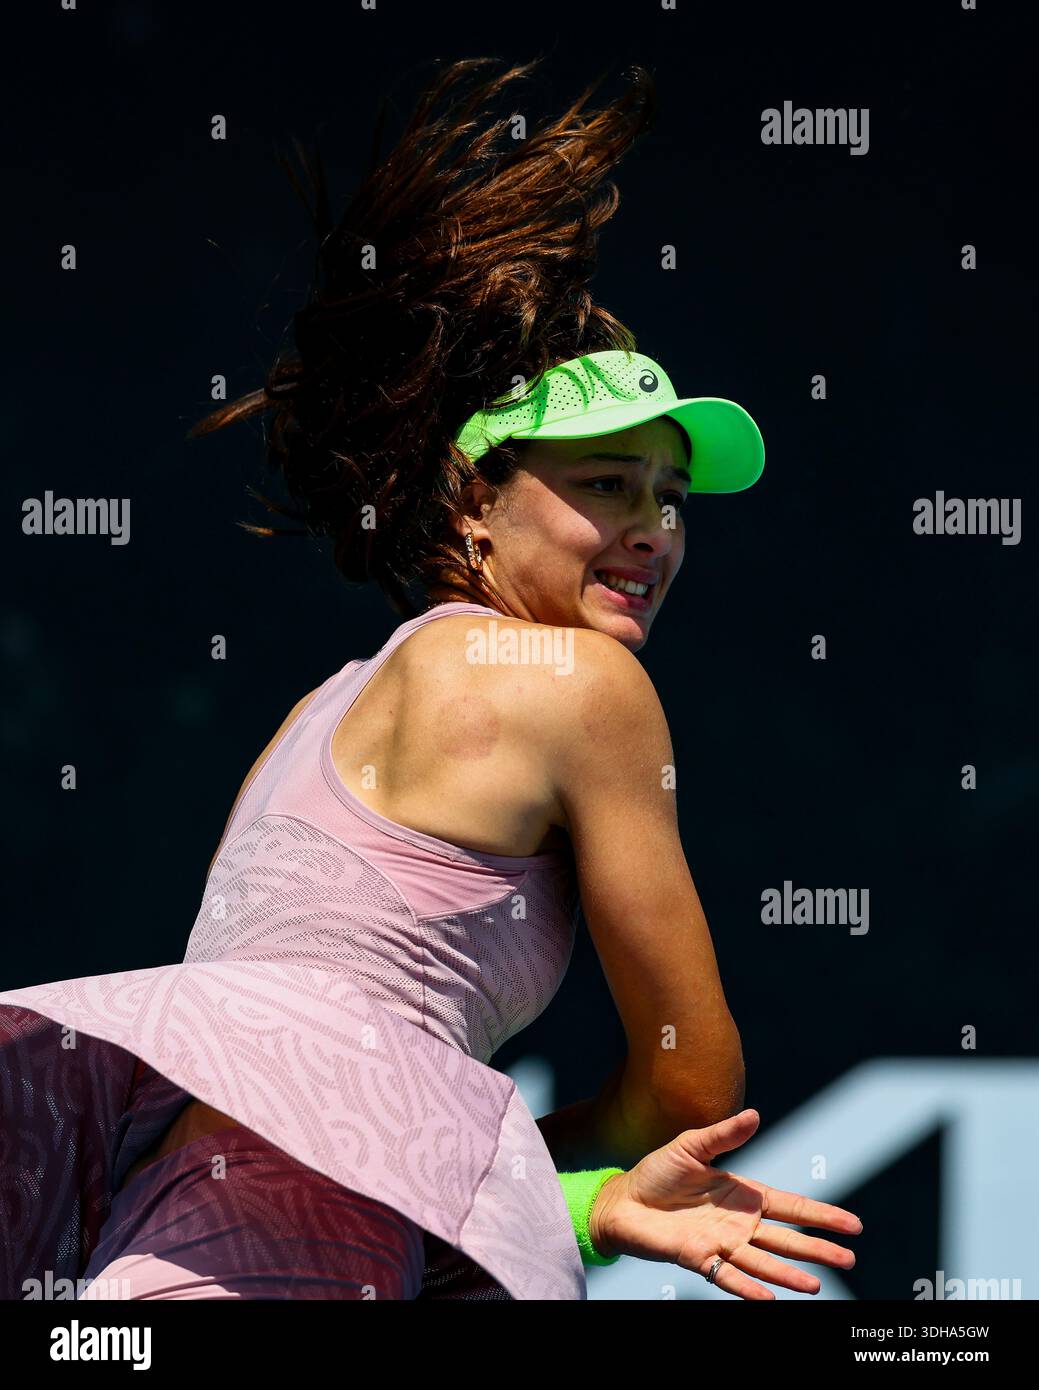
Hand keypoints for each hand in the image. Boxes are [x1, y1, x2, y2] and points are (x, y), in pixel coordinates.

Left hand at [588, 1108, 861, 1298]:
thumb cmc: (658, 1172)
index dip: (821, 1215)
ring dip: (788, 1274)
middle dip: (817, 1249)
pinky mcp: (698, 1258)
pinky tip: (769, 1298)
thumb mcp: (692, 1145)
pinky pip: (727, 1277)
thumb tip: (754, 1113)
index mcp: (743, 1195)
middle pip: (785, 1239)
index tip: (853, 1224)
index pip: (790, 1206)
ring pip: (763, 1262)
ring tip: (816, 1285)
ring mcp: (721, 1244)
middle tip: (849, 1260)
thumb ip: (724, 1134)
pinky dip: (748, 1288)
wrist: (623, 1199)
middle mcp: (739, 1224)